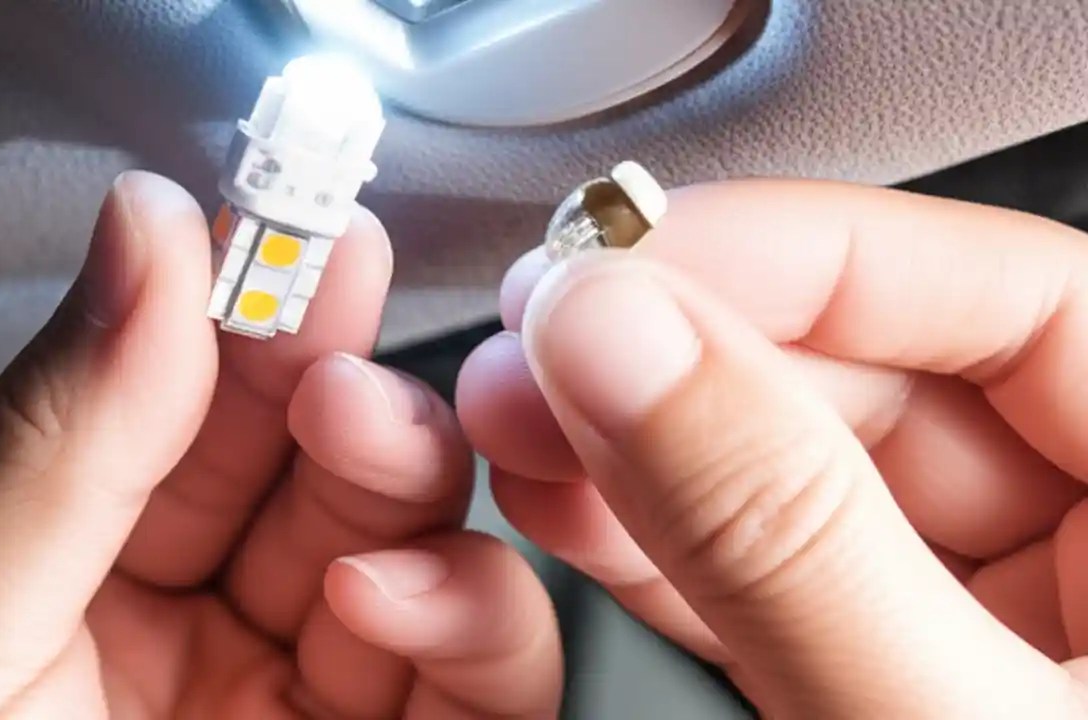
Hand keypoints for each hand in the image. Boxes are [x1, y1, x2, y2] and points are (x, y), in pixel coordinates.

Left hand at [0, 173, 560, 718]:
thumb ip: (52, 448)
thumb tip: (137, 239)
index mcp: (79, 599)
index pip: (179, 414)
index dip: (232, 310)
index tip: (282, 229)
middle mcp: (208, 648)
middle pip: (314, 468)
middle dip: (338, 381)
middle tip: (346, 318)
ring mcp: (322, 711)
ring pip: (416, 549)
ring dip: (409, 489)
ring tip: (371, 448)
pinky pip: (476, 671)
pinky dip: (466, 621)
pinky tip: (402, 604)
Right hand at [457, 179, 1087, 717]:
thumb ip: (789, 536)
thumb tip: (629, 349)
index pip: (1021, 303)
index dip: (811, 257)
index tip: (641, 258)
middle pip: (880, 385)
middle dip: (681, 359)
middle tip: (545, 342)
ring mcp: (992, 640)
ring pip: (799, 481)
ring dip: (637, 445)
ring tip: (522, 420)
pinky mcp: (885, 692)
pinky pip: (771, 581)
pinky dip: (656, 549)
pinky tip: (570, 510)